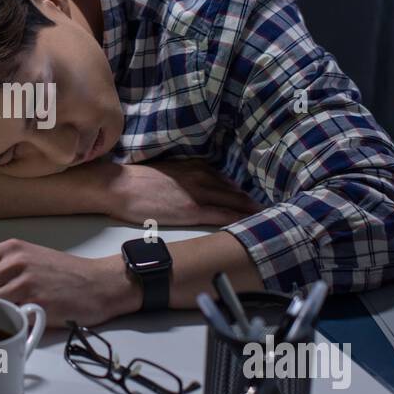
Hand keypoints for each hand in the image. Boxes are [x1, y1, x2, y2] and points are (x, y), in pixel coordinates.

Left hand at [0, 238, 134, 326]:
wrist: (99, 283)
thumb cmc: (65, 274)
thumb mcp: (30, 258)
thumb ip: (3, 269)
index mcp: (10, 249)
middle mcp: (14, 262)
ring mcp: (25, 282)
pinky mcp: (38, 302)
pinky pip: (8, 319)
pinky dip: (7, 327)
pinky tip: (15, 328)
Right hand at [99, 159, 260, 226]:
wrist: (120, 186)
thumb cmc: (136, 183)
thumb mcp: (167, 172)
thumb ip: (186, 178)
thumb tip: (197, 189)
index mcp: (196, 168)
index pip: (228, 181)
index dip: (243, 193)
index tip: (256, 201)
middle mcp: (202, 177)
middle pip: (236, 192)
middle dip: (253, 202)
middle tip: (273, 212)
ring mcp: (199, 193)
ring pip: (235, 202)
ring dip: (252, 211)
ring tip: (270, 220)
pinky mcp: (192, 210)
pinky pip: (224, 215)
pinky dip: (240, 220)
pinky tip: (252, 225)